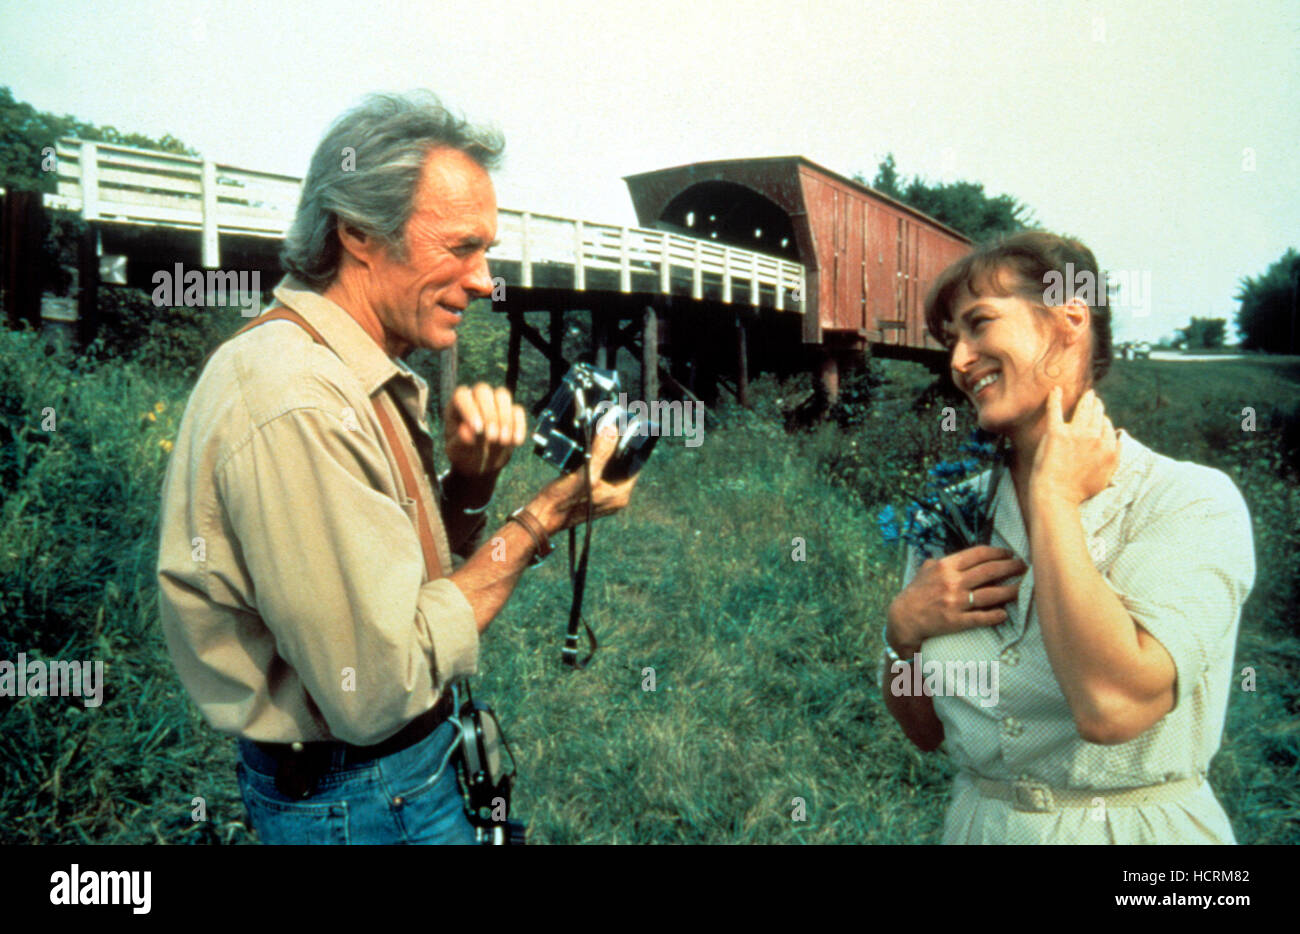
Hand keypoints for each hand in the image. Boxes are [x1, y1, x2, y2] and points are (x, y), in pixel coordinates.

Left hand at [444, 384, 526, 478]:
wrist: (481, 464)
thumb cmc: (464, 455)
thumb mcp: (458, 452)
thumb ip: (460, 441)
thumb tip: (467, 430)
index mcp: (456, 405)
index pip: (462, 395)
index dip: (469, 409)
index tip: (477, 429)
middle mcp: (475, 399)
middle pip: (483, 391)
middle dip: (489, 414)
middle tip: (492, 437)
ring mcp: (494, 403)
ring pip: (502, 395)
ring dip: (505, 417)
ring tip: (503, 441)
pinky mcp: (511, 412)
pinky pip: (518, 411)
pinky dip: (519, 425)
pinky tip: (516, 442)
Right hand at [532, 415, 638, 531]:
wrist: (542, 517)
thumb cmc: (562, 501)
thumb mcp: (585, 473)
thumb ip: (600, 453)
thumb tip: (612, 431)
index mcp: (619, 495)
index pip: (634, 466)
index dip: (631, 448)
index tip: (625, 431)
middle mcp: (614, 498)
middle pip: (621, 467)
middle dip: (615, 450)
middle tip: (609, 431)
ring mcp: (602, 498)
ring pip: (609, 470)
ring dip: (604, 456)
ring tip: (598, 438)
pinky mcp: (591, 496)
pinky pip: (598, 475)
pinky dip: (594, 463)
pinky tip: (585, 453)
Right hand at [886, 546, 1026, 651]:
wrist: (903, 618)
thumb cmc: (915, 593)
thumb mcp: (926, 570)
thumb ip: (942, 562)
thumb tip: (958, 558)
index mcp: (946, 566)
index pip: (978, 554)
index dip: (998, 552)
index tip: (1009, 554)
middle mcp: (952, 582)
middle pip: (990, 571)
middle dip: (1011, 567)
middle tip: (1023, 567)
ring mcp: (955, 602)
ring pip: (991, 594)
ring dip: (1010, 590)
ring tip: (1022, 588)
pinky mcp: (956, 621)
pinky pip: (981, 618)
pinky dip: (995, 615)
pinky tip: (1004, 613)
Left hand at [1029, 387, 1118, 506]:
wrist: (1057, 494)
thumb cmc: (1079, 490)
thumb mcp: (1106, 476)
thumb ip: (1115, 457)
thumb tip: (1119, 442)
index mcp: (1108, 447)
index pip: (1107, 426)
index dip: (1102, 420)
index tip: (1099, 417)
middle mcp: (1094, 437)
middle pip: (1097, 415)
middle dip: (1097, 406)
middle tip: (1094, 399)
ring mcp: (1075, 433)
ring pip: (1083, 410)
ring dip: (1086, 400)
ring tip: (1087, 394)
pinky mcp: (1056, 433)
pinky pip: (1056, 410)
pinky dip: (1055, 398)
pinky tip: (1055, 389)